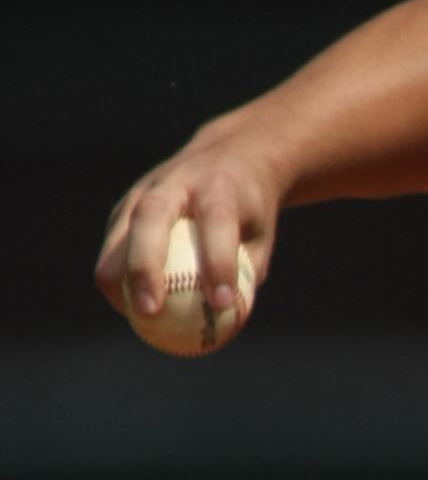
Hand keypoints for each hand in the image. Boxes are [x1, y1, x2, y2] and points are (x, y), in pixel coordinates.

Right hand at [95, 126, 284, 326]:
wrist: (231, 156)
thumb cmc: (251, 208)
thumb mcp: (262, 234)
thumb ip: (247, 274)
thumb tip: (230, 322)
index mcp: (221, 186)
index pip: (218, 221)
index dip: (218, 262)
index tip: (223, 303)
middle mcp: (178, 181)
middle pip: (151, 218)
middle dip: (145, 265)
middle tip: (151, 310)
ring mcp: (145, 189)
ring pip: (120, 231)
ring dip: (119, 276)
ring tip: (134, 314)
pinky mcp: (126, 204)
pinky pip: (113, 244)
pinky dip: (117, 275)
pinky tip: (129, 302)